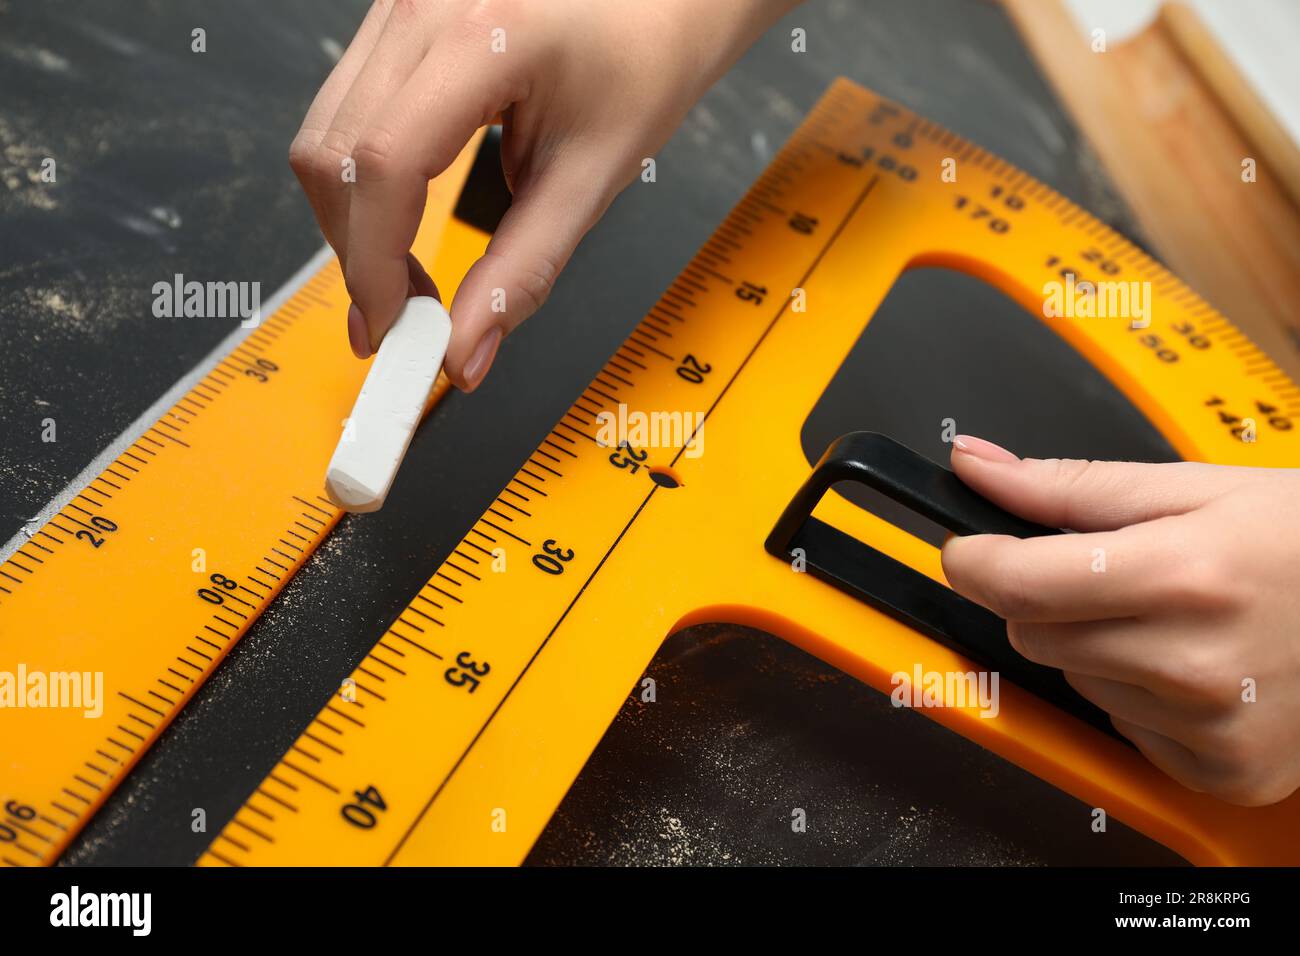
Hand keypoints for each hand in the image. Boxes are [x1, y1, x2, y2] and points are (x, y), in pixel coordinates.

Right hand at [290, 0, 796, 389]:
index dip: (373, 263)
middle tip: (403, 320)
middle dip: (356, 254)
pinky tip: (400, 219)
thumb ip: (525, 270)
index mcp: (484, 35)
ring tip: (404, 276)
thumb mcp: (594, 176)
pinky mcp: (391, 21)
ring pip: (323, 136)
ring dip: (351, 223)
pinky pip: (342, 112)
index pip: (385, 164)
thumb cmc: (643, 61)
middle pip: (334, 156)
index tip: (392, 328)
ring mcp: (397, 5)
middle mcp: (422, 6)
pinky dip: (359, 183)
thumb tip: (466, 352)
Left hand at [941, 435, 1299, 806]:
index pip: (1019, 584)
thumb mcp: (1193, 487)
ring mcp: (1212, 727)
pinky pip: (1122, 727)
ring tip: (1175, 615)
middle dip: (1047, 597)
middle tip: (1115, 572)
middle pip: (1034, 634)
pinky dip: (1139, 696)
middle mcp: (1196, 663)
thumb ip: (1068, 485)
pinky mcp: (1224, 771)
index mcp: (1185, 575)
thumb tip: (978, 467)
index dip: (974, 561)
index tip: (970, 548)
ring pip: (1074, 680)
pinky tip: (1196, 663)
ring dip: (1097, 645)